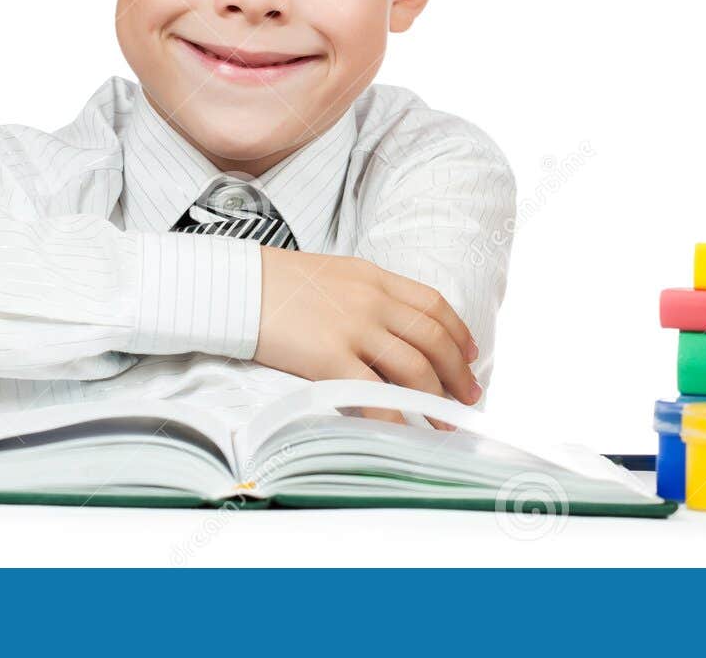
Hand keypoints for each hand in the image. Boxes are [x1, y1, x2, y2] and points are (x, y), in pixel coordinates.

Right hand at [255, 248, 480, 405]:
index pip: (433, 304)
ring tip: (445, 421)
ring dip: (437, 399)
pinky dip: (397, 416)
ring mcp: (354, 329)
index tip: (470, 354)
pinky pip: (375, 393)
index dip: (458, 332)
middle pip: (433, 339)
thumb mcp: (333, 274)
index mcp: (374, 278)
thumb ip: (365, 295)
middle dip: (458, 372)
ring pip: (415, 368)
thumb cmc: (276, 283)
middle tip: (469, 397)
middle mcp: (372, 301)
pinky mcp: (330, 358)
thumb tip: (389, 326)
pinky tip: (405, 430)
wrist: (236, 285)